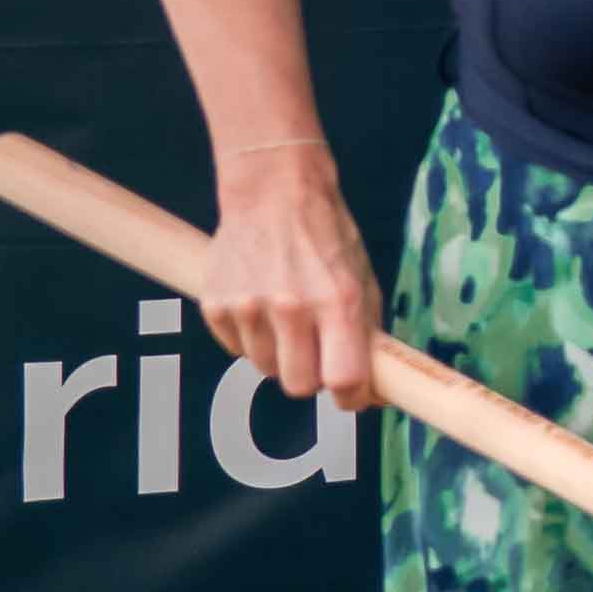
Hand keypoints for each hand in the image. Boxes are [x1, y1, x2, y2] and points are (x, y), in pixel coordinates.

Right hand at [193, 143, 380, 407]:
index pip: (344, 380)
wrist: (273, 194)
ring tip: (288, 318)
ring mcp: (248, 306)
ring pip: (265, 369)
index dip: (353, 397)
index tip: (354, 396)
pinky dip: (251, 338)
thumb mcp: (363, 281)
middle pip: (299, 386)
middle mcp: (292, 307)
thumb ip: (368, 335)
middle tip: (317, 354)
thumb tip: (376, 388)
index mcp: (338, 302)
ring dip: (280, 355)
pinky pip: (237, 349)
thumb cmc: (326, 238)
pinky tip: (262, 307)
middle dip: (312, 377)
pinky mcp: (216, 305)